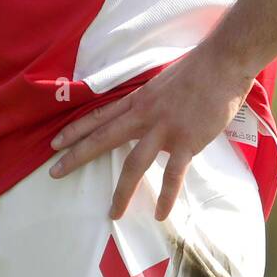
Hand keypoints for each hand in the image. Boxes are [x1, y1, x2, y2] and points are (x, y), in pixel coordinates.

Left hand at [49, 42, 255, 220]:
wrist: (222, 63)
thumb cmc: (198, 70)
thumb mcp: (163, 84)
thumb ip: (152, 104)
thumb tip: (147, 120)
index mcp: (139, 100)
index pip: (100, 116)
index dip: (76, 129)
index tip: (55, 142)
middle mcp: (145, 114)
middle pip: (104, 137)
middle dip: (78, 155)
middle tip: (54, 172)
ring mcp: (165, 128)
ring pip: (134, 163)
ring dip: (122, 191)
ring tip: (113, 213)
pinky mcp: (186, 141)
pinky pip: (173, 174)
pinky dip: (167, 196)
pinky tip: (161, 214)